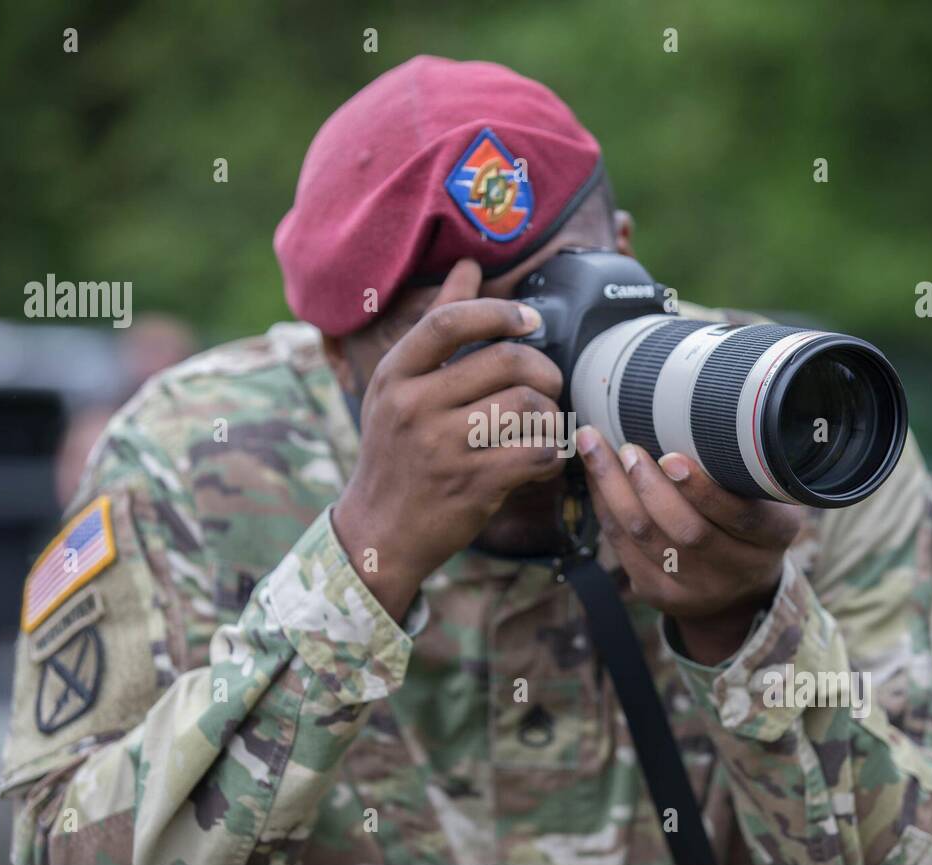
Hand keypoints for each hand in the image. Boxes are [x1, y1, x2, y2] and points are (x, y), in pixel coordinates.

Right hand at [333, 259, 566, 618]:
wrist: (379, 531)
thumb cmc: (398, 451)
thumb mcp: (399, 386)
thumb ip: (437, 324)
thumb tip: (468, 266)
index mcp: (395, 375)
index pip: (449, 323)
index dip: (499, 313)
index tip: (529, 321)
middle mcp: (412, 406)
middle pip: (504, 362)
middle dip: (543, 368)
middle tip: (550, 383)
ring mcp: (441, 447)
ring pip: (527, 405)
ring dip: (551, 413)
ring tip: (547, 423)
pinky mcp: (471, 485)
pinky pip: (536, 452)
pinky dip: (552, 452)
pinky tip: (544, 456)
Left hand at [575, 425, 801, 665]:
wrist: (740, 591)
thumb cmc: (751, 522)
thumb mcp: (770, 496)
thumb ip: (749, 466)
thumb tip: (707, 405)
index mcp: (773, 537)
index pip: (741, 516)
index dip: (703, 490)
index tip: (672, 457)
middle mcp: (736, 569)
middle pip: (686, 530)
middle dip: (649, 486)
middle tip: (626, 449)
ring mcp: (695, 588)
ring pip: (646, 538)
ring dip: (614, 490)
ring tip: (595, 449)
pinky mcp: (659, 594)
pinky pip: (623, 549)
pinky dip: (606, 508)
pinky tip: (594, 477)